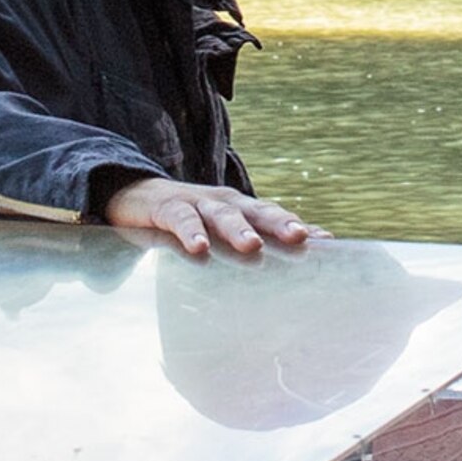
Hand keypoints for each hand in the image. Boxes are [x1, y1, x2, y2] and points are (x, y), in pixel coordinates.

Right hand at [102, 175, 321, 259]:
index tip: (326, 241)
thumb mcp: (222, 232)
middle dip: (280, 222)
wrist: (135, 196)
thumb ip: (252, 245)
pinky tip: (198, 249)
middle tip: (299, 236)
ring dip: (238, 228)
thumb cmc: (190, 219)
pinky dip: (190, 232)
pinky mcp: (166, 208)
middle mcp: (225, 203)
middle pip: (257, 211)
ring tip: (252, 245)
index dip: (300, 227)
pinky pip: (180, 219)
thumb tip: (290, 264)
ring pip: (222, 214)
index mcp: (242, 210)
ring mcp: (197, 203)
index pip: (276, 217)